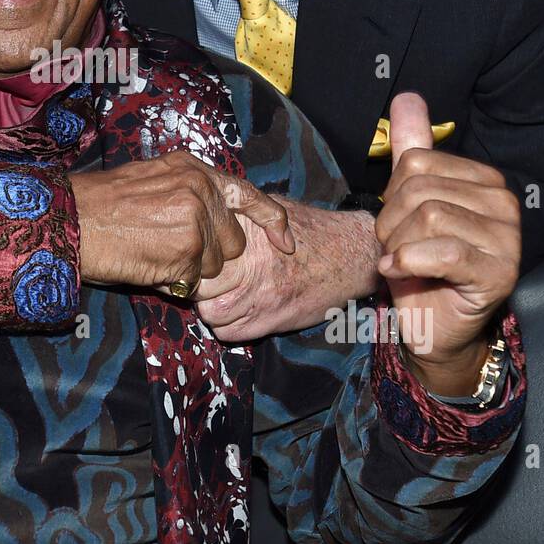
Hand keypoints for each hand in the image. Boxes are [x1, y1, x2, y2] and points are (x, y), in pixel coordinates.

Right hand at [71, 151, 293, 291]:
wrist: (70, 221)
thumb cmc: (100, 206)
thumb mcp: (151, 182)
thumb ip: (186, 195)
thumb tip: (212, 224)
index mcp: (192, 169)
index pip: (248, 194)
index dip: (273, 221)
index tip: (287, 243)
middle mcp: (200, 189)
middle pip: (232, 239)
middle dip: (208, 252)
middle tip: (166, 247)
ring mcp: (196, 219)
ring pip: (214, 264)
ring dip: (188, 269)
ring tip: (150, 253)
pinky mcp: (187, 251)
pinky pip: (193, 281)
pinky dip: (172, 283)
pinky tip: (146, 266)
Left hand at [193, 201, 379, 341]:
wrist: (349, 257)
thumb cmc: (310, 230)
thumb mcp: (274, 210)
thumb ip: (240, 212)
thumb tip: (206, 211)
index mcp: (245, 233)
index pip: (198, 251)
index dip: (193, 256)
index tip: (197, 257)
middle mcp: (250, 266)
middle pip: (198, 285)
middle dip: (197, 284)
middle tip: (206, 279)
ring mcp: (260, 297)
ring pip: (209, 313)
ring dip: (211, 306)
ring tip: (223, 294)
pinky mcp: (270, 321)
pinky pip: (228, 333)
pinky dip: (226, 326)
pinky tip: (237, 309)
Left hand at [376, 92, 519, 393]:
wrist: (432, 327)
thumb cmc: (420, 267)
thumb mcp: (408, 203)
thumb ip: (412, 148)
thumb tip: (407, 97)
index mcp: (484, 180)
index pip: (415, 162)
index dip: (390, 196)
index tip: (396, 225)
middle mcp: (504, 203)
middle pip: (419, 189)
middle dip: (390, 224)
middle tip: (396, 250)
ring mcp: (508, 238)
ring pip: (427, 216)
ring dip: (397, 245)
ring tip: (402, 263)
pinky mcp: (500, 271)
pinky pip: (442, 250)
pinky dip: (408, 260)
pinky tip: (399, 271)